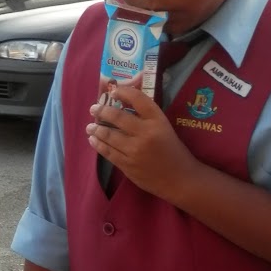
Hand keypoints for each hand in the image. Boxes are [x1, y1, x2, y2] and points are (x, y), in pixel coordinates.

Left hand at [86, 83, 196, 201]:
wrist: (180, 179)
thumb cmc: (173, 151)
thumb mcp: (165, 128)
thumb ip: (147, 118)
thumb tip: (122, 107)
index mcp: (158, 121)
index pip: (138, 99)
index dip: (123, 92)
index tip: (114, 91)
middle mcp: (145, 133)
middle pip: (117, 116)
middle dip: (102, 110)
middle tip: (94, 108)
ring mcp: (134, 150)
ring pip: (109, 135)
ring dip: (96, 129)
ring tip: (90, 126)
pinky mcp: (127, 165)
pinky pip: (108, 152)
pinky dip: (98, 144)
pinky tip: (93, 140)